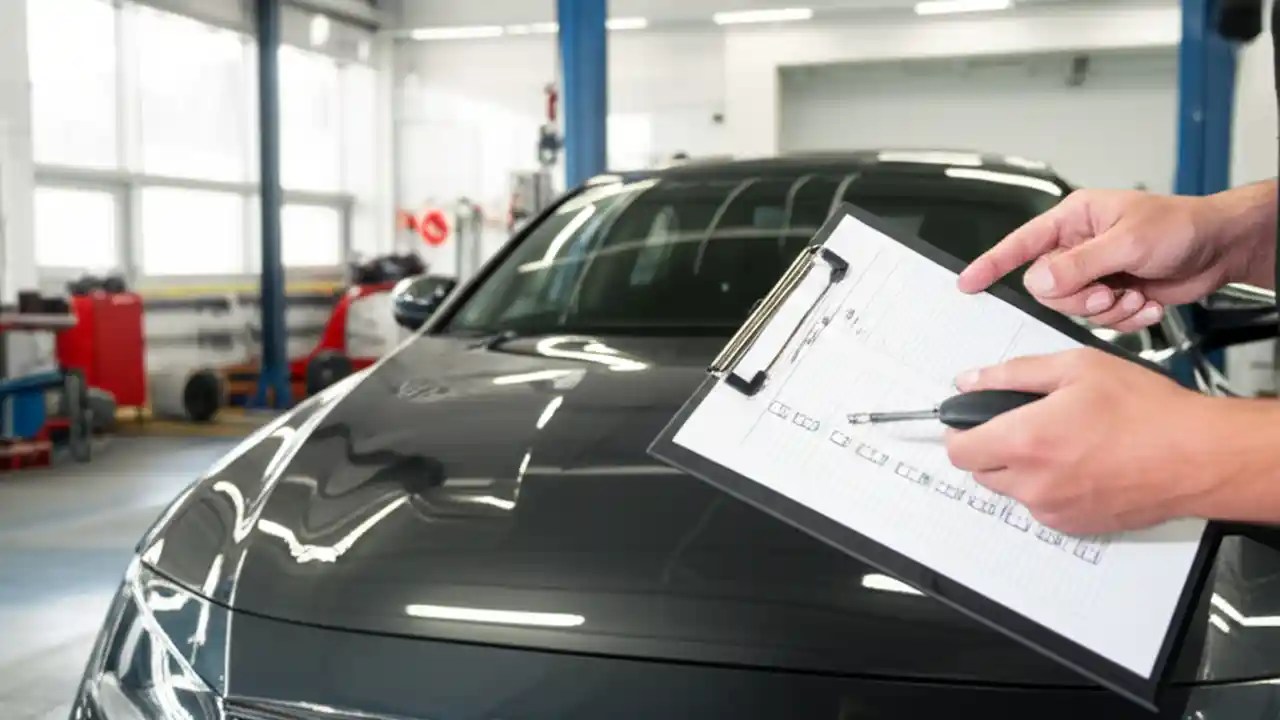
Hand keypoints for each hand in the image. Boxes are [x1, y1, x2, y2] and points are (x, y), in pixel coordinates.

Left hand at [945, 348, 1213, 534]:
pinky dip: (1048, 488)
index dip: (960, 431)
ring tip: (1063, 443)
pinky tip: (1081, 465)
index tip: (974, 420)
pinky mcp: (1074, 526)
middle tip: (1028, 424)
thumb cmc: (1143, 408)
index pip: (957, 450)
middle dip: (992, 447)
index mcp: (1024, 440)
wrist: (1196, 455)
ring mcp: (1052, 510)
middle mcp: (1031, 482)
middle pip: (980, 471)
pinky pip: (1041, 507)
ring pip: (1011, 490)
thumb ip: (1012, 374)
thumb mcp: (1075, 368)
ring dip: (1021, 469)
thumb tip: (969, 381)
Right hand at [956, 185, 1276, 330]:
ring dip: (1107, 310)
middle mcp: (1079, 246)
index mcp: (1075, 220)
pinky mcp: (1113, 294)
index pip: (1021, 243)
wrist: (1221, 249)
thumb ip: (1080, 264)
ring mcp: (1095, 272)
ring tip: (1134, 295)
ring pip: (1073, 308)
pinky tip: (1146, 302)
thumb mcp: (1128, 242)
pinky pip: (1099, 321)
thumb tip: (1040, 280)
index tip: (967, 282)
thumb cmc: (1182, 226)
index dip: (992, 263)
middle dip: (1080, 297)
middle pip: (1048, 287)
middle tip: (1108, 291)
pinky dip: (1126, 318)